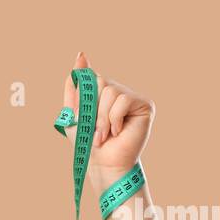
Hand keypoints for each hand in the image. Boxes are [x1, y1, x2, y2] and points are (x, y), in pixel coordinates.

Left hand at [61, 51, 153, 183]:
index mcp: (101, 94)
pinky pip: (123, 99)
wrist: (103, 163)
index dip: (84, 75)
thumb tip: (81, 56)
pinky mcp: (144, 104)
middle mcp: (118, 92)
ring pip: (111, 91)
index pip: (92, 77)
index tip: (80, 61)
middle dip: (92, 109)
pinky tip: (118, 131)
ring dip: (102, 117)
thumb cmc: (88, 143)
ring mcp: (132, 97)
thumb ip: (75, 89)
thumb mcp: (74, 114)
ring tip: (104, 135)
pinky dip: (114, 118)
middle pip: (100, 82)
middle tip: (94, 130)